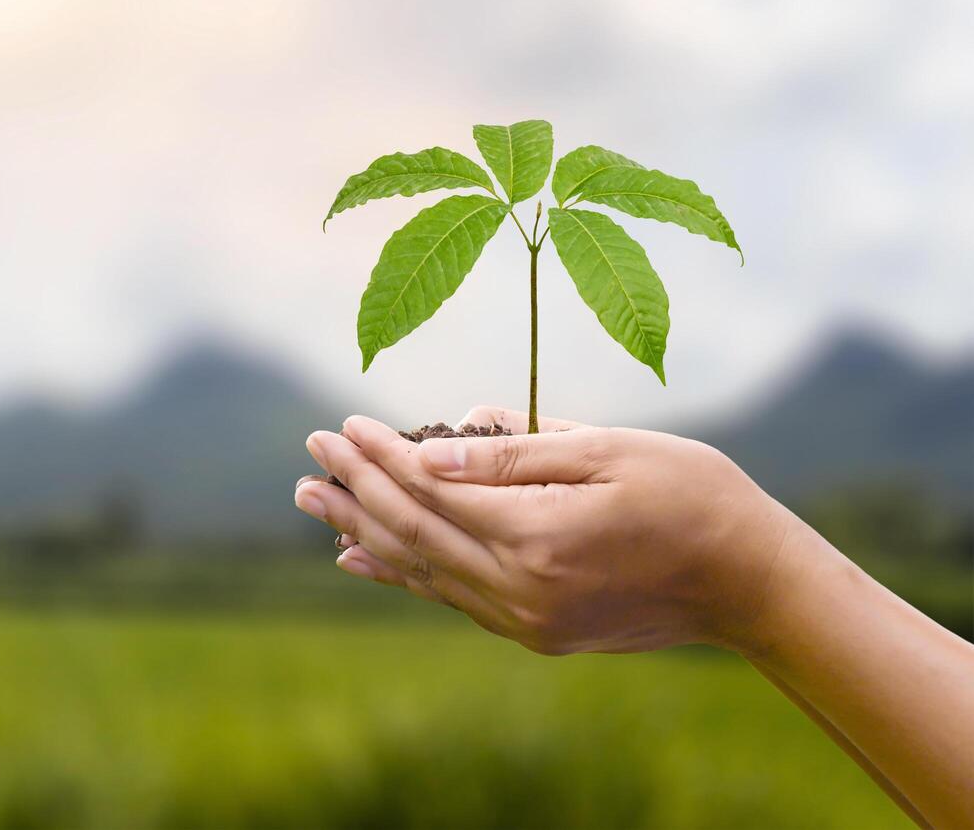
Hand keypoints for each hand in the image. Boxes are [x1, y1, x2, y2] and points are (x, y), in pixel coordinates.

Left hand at [295, 408, 797, 654]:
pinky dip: (401, 571)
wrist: (749, 581)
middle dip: (354, 490)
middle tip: (308, 455)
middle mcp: (520, 590)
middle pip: (412, 534)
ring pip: (421, 570)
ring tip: (312, 499)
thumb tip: (426, 449)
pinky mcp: (533, 632)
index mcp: (538, 536)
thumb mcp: (606, 451)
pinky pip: (448, 597)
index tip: (342, 425)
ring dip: (361, 532)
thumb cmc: (690, 494)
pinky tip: (359, 556)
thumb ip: (512, 454)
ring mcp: (524, 620)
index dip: (380, 457)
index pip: (431, 491)